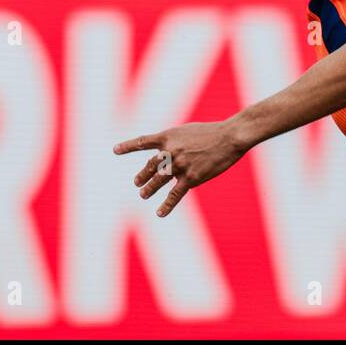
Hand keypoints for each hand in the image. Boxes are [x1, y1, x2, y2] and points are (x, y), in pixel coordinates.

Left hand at [113, 117, 251, 216]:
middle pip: (150, 165)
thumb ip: (176, 142)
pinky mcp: (191, 178)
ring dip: (149, 188)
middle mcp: (170, 151)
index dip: (128, 146)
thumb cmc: (213, 132)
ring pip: (158, 180)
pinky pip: (174, 195)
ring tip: (143, 194)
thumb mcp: (189, 131)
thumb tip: (167, 154)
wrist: (230, 137)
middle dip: (142, 175)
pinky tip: (160, 213)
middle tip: (137, 183)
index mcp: (169, 136)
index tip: (115, 150)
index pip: (143, 142)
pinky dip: (166, 205)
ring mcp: (179, 165)